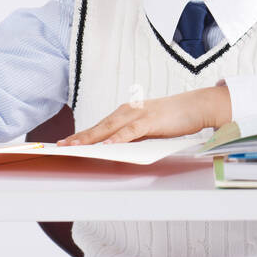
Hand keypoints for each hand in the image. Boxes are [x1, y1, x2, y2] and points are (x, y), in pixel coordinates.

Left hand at [57, 85, 230, 145]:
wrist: (196, 106)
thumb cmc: (173, 117)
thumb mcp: (147, 128)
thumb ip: (131, 136)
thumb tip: (115, 150)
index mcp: (126, 113)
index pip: (99, 126)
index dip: (81, 135)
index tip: (64, 143)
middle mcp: (128, 111)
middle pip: (99, 126)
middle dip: (79, 137)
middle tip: (60, 146)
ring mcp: (139, 114)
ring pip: (110, 128)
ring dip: (92, 137)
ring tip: (75, 146)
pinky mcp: (151, 120)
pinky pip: (131, 131)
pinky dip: (118, 138)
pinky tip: (108, 145)